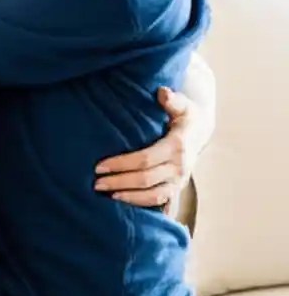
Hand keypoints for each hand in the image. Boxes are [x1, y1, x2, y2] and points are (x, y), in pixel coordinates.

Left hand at [94, 87, 195, 209]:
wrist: (200, 133)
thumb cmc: (184, 116)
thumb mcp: (182, 105)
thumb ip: (172, 100)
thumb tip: (163, 92)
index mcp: (177, 146)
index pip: (145, 159)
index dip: (122, 164)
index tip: (99, 166)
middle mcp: (180, 167)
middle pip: (145, 179)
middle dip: (119, 182)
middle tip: (95, 183)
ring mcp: (180, 180)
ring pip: (153, 195)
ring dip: (129, 197)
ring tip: (106, 195)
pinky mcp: (177, 189)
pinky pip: (160, 201)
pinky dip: (141, 204)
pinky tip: (122, 203)